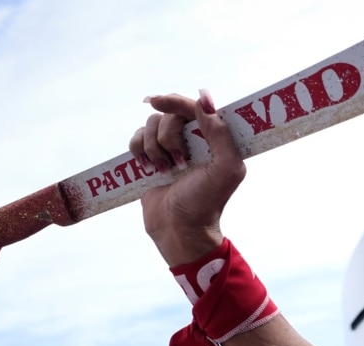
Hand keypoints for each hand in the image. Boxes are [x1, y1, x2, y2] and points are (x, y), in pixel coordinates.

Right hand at [128, 91, 245, 266]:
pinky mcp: (151, 157)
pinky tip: (150, 169)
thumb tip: (204, 99)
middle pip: (169, 115)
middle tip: (179, 161)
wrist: (178, 228)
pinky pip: (136, 138)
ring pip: (150, 125)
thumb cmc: (205, 202)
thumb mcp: (226, 169)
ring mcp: (170, 148)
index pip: (195, 107)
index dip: (177, 101)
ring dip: (154, 147)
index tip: (158, 102)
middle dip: (168, 137)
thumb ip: (221, 134)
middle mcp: (193, 139)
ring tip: (165, 170)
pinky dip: (138, 150)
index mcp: (215, 139)